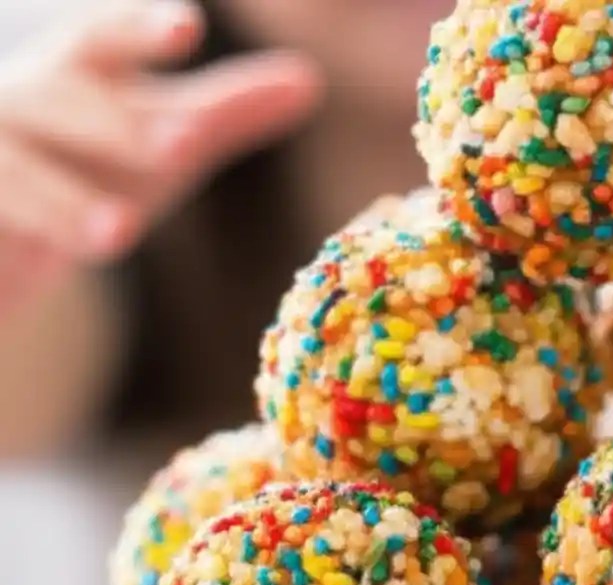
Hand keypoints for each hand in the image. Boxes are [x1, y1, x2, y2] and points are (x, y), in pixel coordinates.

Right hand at [0, 0, 320, 314]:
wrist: (9, 230)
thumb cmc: (94, 163)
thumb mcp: (163, 140)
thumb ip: (226, 111)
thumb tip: (308, 80)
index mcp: (77, 70)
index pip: (106, 36)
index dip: (142, 30)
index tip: (186, 28)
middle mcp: (24, 100)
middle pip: (65, 101)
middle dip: (122, 126)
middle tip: (184, 146)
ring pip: (22, 172)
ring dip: (70, 204)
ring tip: (123, 233)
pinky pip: (0, 214)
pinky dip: (36, 232)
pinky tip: (84, 255)